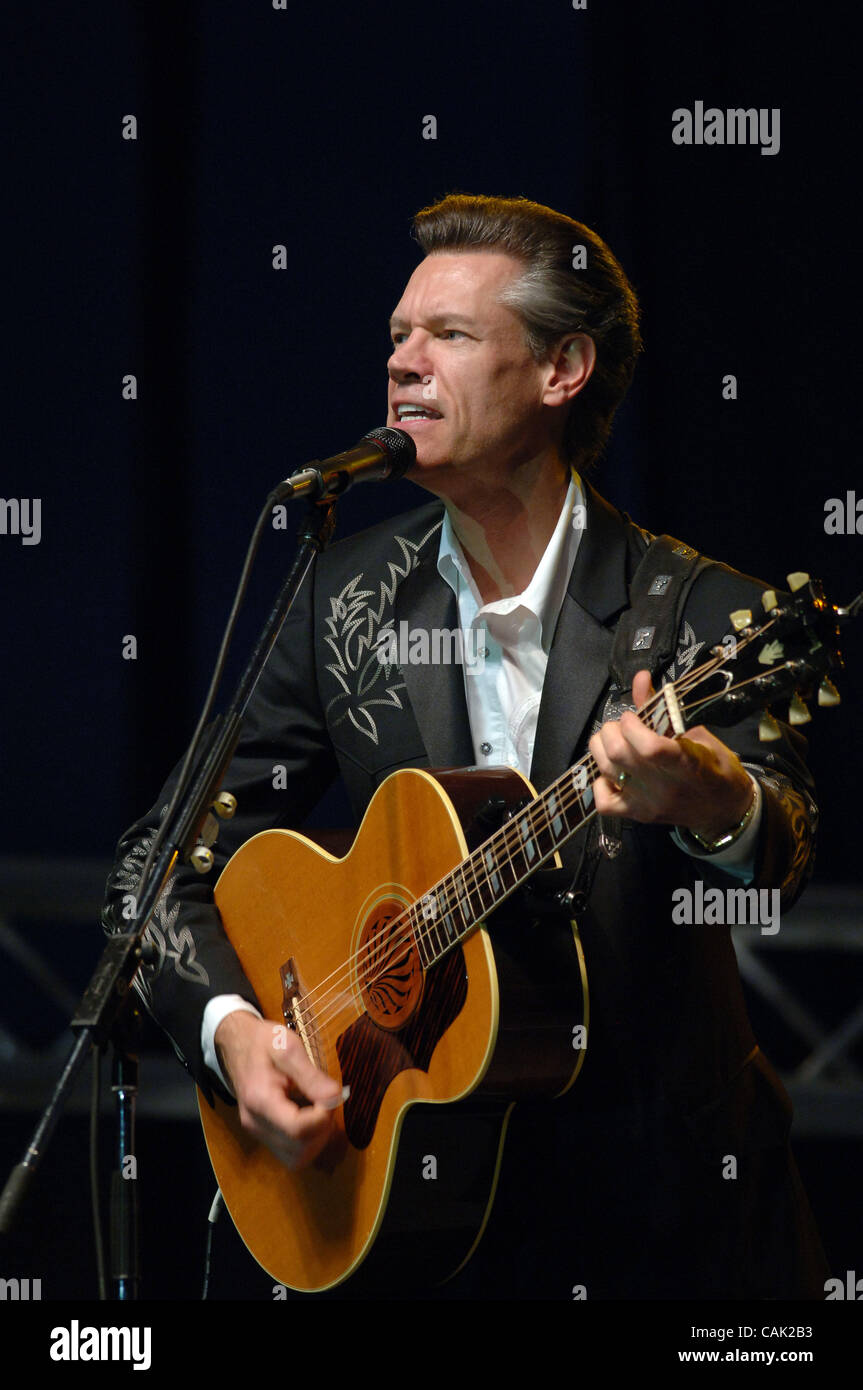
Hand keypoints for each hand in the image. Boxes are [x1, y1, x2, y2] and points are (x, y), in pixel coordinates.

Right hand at [214, 1010, 343, 1169]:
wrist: (237, 1045)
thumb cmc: (262, 1042)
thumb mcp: (288, 1046)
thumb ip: (311, 1074)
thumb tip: (336, 1097)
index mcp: (260, 1100)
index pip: (298, 1130)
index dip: (323, 1117)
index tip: (330, 1094)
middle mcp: (255, 1124)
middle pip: (299, 1149)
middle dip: (323, 1128)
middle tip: (326, 1099)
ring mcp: (258, 1133)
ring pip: (297, 1158)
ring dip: (317, 1138)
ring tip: (318, 1108)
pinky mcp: (264, 1136)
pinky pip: (292, 1154)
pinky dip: (308, 1142)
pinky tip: (310, 1116)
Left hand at [589, 670, 754, 838]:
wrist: (725, 809)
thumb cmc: (716, 767)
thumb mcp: (698, 733)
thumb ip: (663, 708)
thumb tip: (640, 677)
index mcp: (686, 763)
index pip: (649, 748)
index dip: (631, 726)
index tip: (633, 717)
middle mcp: (665, 787)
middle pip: (618, 755)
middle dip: (611, 730)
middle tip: (622, 726)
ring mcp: (649, 804)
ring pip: (606, 771)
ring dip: (602, 748)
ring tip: (615, 742)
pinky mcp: (638, 816)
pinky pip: (604, 802)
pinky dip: (601, 782)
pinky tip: (613, 772)